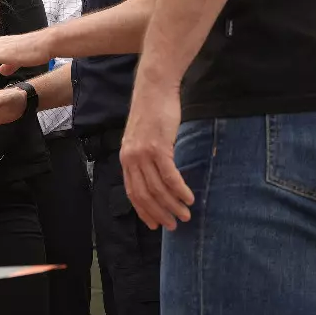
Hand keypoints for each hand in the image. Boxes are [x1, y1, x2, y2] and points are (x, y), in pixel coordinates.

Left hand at [120, 75, 191, 230]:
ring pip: (157, 188)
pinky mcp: (158, 147)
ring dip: (172, 205)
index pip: (132, 193)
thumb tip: (157, 175)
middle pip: (144, 195)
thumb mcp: (144, 139)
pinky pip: (169, 176)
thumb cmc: (152, 113)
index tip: (154, 224)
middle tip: (174, 225)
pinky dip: (179, 190)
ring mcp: (143, 154)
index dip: (144, 211)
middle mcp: (131, 159)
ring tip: (186, 215)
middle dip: (159, 213)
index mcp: (126, 159)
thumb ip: (146, 157)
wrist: (154, 89)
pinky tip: (189, 198)